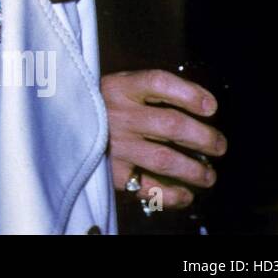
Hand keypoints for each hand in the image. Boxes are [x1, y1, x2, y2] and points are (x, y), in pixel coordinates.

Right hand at [102, 69, 227, 209]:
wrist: (58, 126)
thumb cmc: (100, 106)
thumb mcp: (118, 86)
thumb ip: (150, 92)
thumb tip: (202, 107)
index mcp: (119, 87)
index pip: (159, 83)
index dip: (190, 94)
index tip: (211, 107)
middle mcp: (117, 115)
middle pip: (171, 124)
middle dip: (204, 138)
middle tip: (219, 146)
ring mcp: (115, 146)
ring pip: (165, 159)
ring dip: (196, 170)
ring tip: (208, 175)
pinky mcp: (112, 173)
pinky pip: (149, 188)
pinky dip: (173, 194)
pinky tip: (185, 194)